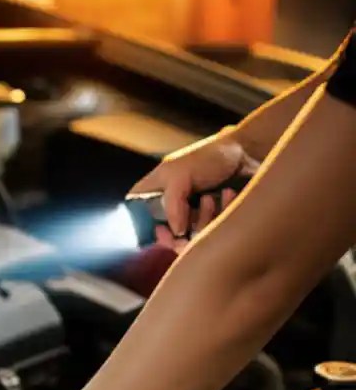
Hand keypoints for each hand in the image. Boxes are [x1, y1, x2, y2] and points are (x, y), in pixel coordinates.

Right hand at [129, 127, 257, 248]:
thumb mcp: (180, 174)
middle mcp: (171, 206)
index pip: (138, 219)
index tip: (162, 231)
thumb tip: (176, 232)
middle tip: (186, 229)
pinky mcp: (217, 221)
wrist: (250, 152)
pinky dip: (222, 214)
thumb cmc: (210, 156)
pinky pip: (216, 232)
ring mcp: (194, 215)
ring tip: (211, 198)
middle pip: (166, 236)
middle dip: (179, 234)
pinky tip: (229, 195)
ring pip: (191, 238)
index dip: (146, 230)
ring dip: (203, 219)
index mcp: (154, 192)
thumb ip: (171, 204)